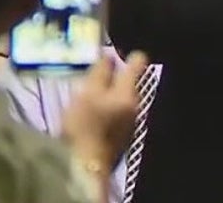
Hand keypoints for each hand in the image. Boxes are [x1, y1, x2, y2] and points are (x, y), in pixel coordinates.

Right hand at [61, 50, 148, 172]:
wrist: (85, 167)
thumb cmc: (85, 126)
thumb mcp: (87, 93)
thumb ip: (101, 72)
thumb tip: (110, 56)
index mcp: (129, 92)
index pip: (138, 62)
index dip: (127, 55)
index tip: (112, 55)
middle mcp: (136, 105)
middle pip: (128, 82)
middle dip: (112, 78)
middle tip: (90, 80)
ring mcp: (131, 123)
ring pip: (122, 99)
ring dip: (107, 96)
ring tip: (86, 100)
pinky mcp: (122, 137)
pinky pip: (117, 115)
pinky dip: (106, 112)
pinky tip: (90, 118)